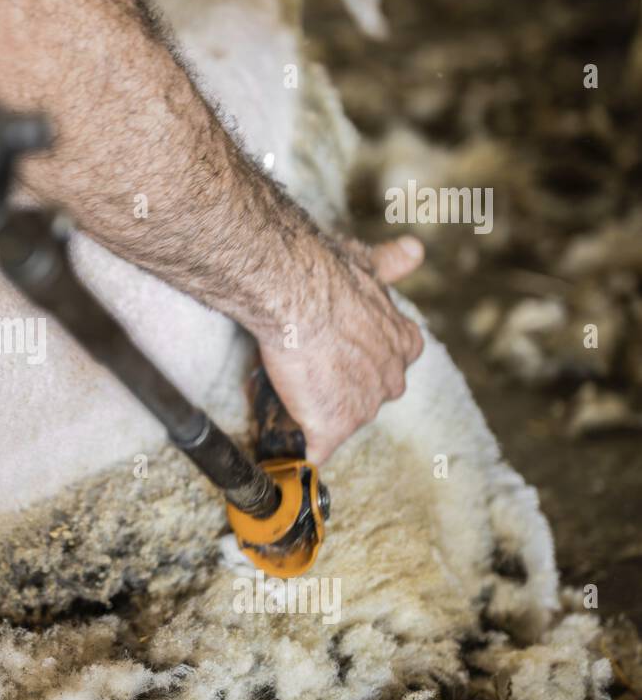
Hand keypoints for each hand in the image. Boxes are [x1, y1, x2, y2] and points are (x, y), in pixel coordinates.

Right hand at [256, 235, 424, 463]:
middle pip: (369, 397)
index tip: (340, 353)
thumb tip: (412, 251)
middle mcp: (392, 380)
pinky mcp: (332, 427)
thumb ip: (391, 264)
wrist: (300, 295)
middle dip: (344, 389)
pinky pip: (316, 448)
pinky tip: (288, 441)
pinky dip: (302, 447)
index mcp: (404, 344)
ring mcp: (364, 408)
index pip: (389, 365)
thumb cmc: (329, 276)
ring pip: (341, 421)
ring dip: (318, 414)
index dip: (361, 361)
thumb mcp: (369, 264)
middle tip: (311, 369)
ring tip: (289, 393)